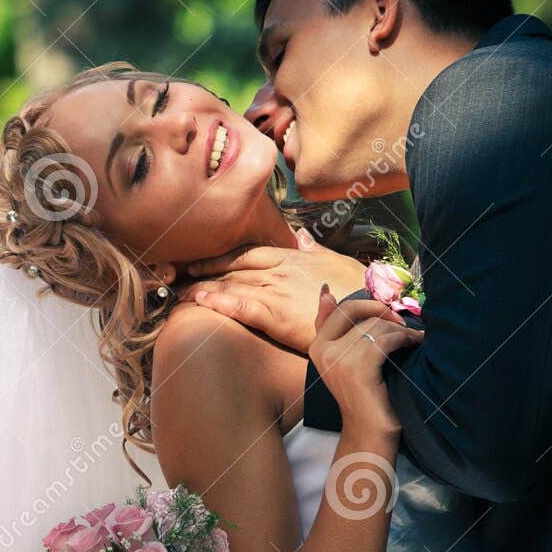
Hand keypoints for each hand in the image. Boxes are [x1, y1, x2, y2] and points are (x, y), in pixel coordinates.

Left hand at [181, 229, 373, 352]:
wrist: (373, 312)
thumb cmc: (359, 288)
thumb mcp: (337, 261)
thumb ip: (314, 249)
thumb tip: (301, 236)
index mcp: (291, 258)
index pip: (247, 254)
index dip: (220, 257)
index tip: (199, 261)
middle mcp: (278, 271)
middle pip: (232, 269)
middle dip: (203, 272)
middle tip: (179, 276)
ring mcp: (276, 291)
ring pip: (231, 286)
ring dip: (203, 288)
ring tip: (179, 293)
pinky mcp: (277, 315)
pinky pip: (241, 307)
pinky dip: (219, 304)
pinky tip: (199, 304)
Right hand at [307, 289, 421, 438]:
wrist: (369, 430)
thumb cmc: (363, 393)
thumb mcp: (344, 357)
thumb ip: (332, 327)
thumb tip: (325, 292)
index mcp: (316, 346)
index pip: (342, 309)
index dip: (368, 306)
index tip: (388, 313)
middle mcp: (322, 350)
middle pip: (360, 315)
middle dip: (387, 317)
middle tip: (406, 325)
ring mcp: (338, 360)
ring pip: (376, 327)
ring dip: (401, 330)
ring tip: (415, 339)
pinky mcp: (357, 369)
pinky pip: (385, 340)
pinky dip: (405, 339)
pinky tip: (415, 345)